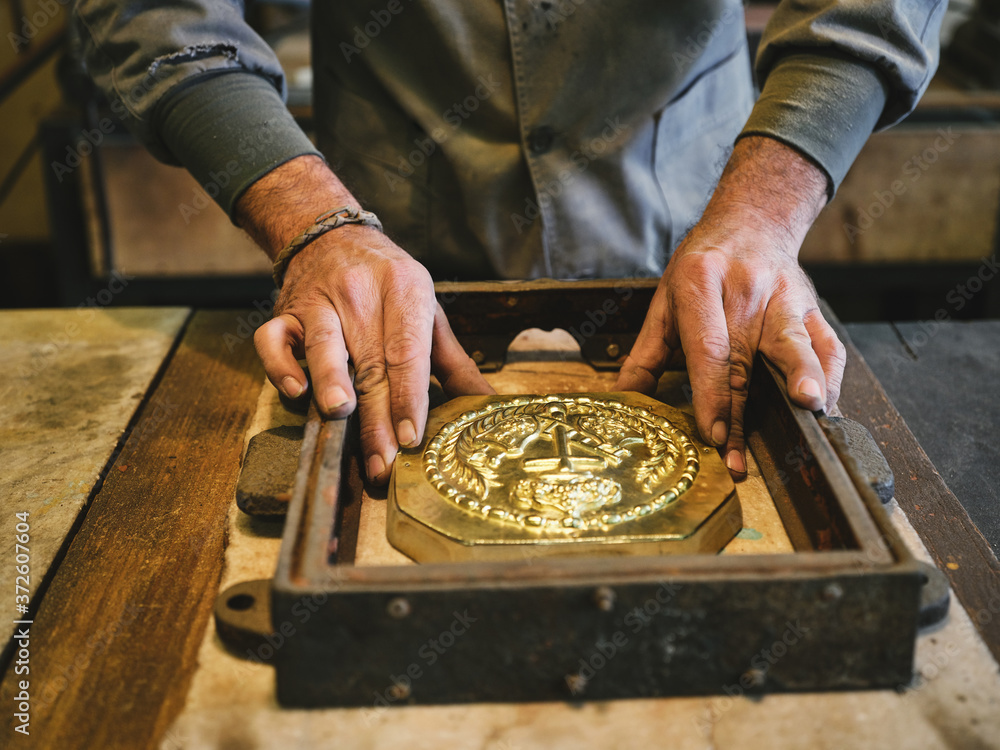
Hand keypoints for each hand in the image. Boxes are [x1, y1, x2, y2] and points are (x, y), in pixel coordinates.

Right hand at [238, 157, 493, 483]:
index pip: (408, 352)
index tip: (411, 437)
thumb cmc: (387, 284)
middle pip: (370, 363)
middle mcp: (360, 295)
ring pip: (323, 345)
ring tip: (340, 413)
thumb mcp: (427, 311)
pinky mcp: (285, 312)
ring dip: (331, 381)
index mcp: (405, 292)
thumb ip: (453, 362)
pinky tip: (296, 389)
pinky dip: (280, 364)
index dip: (409, 397)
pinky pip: (273, 340)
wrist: (331, 236)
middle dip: (376, 418)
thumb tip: (486, 403)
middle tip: (383, 463)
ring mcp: (318, 302)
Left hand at [615, 137, 845, 478]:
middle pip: (745, 358)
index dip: (711, 392)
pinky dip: (830, 377)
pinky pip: (827, 344)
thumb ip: (645, 355)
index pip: (708, 347)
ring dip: (804, 376)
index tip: (712, 431)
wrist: (751, 222)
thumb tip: (621, 401)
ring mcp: (783, 297)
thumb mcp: (664, 301)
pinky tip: (825, 410)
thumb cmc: (702, 267)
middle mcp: (745, 290)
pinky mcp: (812, 307)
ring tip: (811, 407)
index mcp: (700, 283)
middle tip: (739, 457)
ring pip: (795, 343)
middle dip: (742, 413)